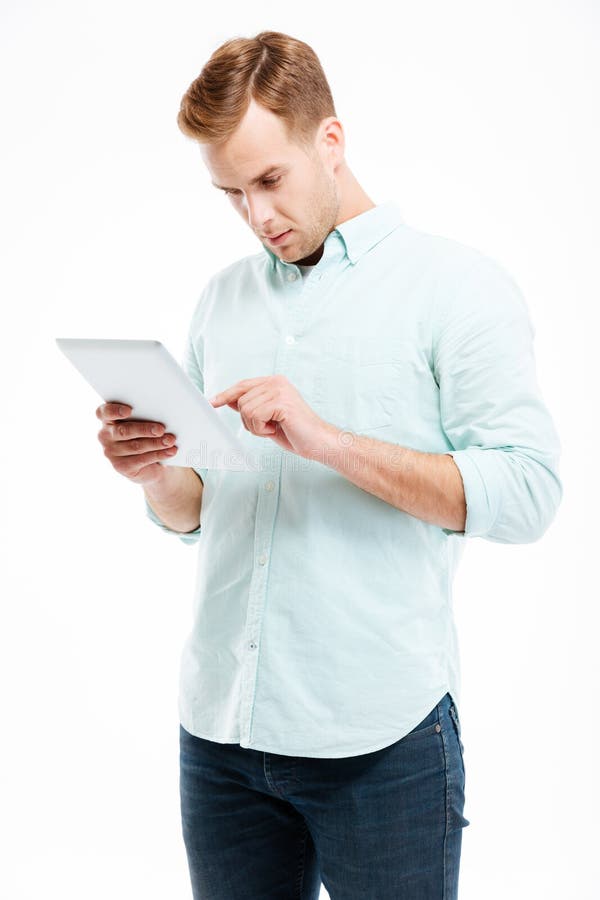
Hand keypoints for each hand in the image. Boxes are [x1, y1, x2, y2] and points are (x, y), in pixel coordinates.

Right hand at [96, 402, 177, 483]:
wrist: (152, 463)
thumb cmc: (146, 434)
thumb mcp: (144, 423)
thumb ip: (145, 416)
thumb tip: (161, 415)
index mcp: (108, 419)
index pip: (104, 412)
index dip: (114, 411)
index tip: (129, 410)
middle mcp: (105, 435)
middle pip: (123, 431)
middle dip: (144, 429)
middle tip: (161, 429)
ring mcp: (111, 452)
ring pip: (135, 446)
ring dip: (155, 443)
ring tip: (170, 440)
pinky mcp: (121, 467)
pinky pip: (142, 460)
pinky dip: (159, 454)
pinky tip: (170, 451)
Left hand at [210, 375, 326, 456]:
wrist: (319, 442)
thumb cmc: (296, 432)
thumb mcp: (268, 418)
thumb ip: (251, 406)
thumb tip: (229, 400)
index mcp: (274, 382)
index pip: (243, 385)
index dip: (226, 394)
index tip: (212, 402)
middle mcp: (276, 382)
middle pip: (241, 400)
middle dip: (249, 420)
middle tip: (268, 427)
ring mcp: (279, 390)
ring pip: (246, 409)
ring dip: (256, 426)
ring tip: (274, 427)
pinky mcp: (281, 402)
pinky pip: (255, 416)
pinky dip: (262, 429)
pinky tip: (277, 428)